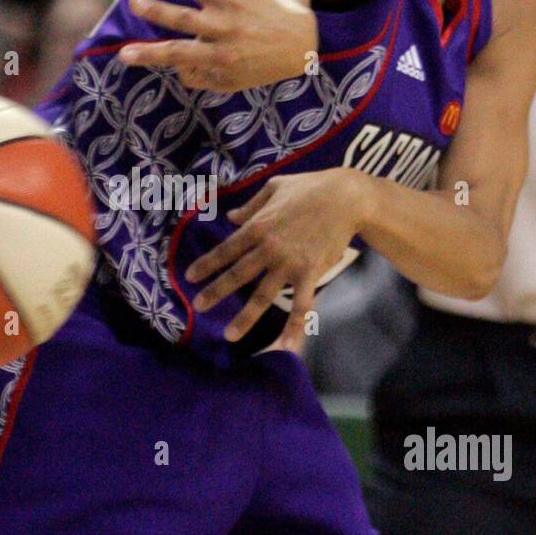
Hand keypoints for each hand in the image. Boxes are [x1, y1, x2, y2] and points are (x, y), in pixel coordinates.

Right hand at [117, 0, 318, 90]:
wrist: (300, 46)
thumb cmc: (259, 67)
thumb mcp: (232, 83)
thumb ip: (201, 78)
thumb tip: (175, 68)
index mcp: (219, 56)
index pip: (177, 55)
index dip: (149, 56)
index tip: (122, 54)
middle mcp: (224, 30)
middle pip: (186, 19)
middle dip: (158, 10)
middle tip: (133, 1)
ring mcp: (234, 6)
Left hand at [186, 170, 375, 344]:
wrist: (346, 197)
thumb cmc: (310, 187)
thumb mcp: (274, 187)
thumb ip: (251, 205)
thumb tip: (230, 217)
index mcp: (258, 226)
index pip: (226, 249)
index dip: (207, 264)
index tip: (189, 277)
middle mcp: (268, 248)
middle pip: (237, 274)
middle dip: (216, 292)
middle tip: (198, 307)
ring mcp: (289, 263)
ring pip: (262, 295)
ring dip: (245, 317)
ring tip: (230, 335)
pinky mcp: (310, 273)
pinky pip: (300, 305)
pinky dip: (294, 327)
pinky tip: (286, 346)